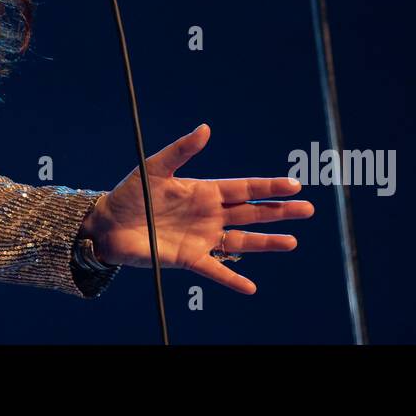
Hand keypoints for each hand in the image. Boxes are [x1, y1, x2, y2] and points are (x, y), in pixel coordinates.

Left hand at [80, 124, 314, 294]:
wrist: (107, 224)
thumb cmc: (131, 193)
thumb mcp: (155, 168)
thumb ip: (181, 150)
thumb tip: (205, 128)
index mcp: (204, 191)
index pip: (244, 188)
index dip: (268, 186)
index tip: (294, 184)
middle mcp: (209, 215)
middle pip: (251, 213)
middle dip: (279, 211)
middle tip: (308, 209)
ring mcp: (202, 238)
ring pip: (242, 240)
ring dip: (266, 242)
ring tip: (292, 242)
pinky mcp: (189, 259)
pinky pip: (215, 269)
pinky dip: (232, 278)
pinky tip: (250, 287)